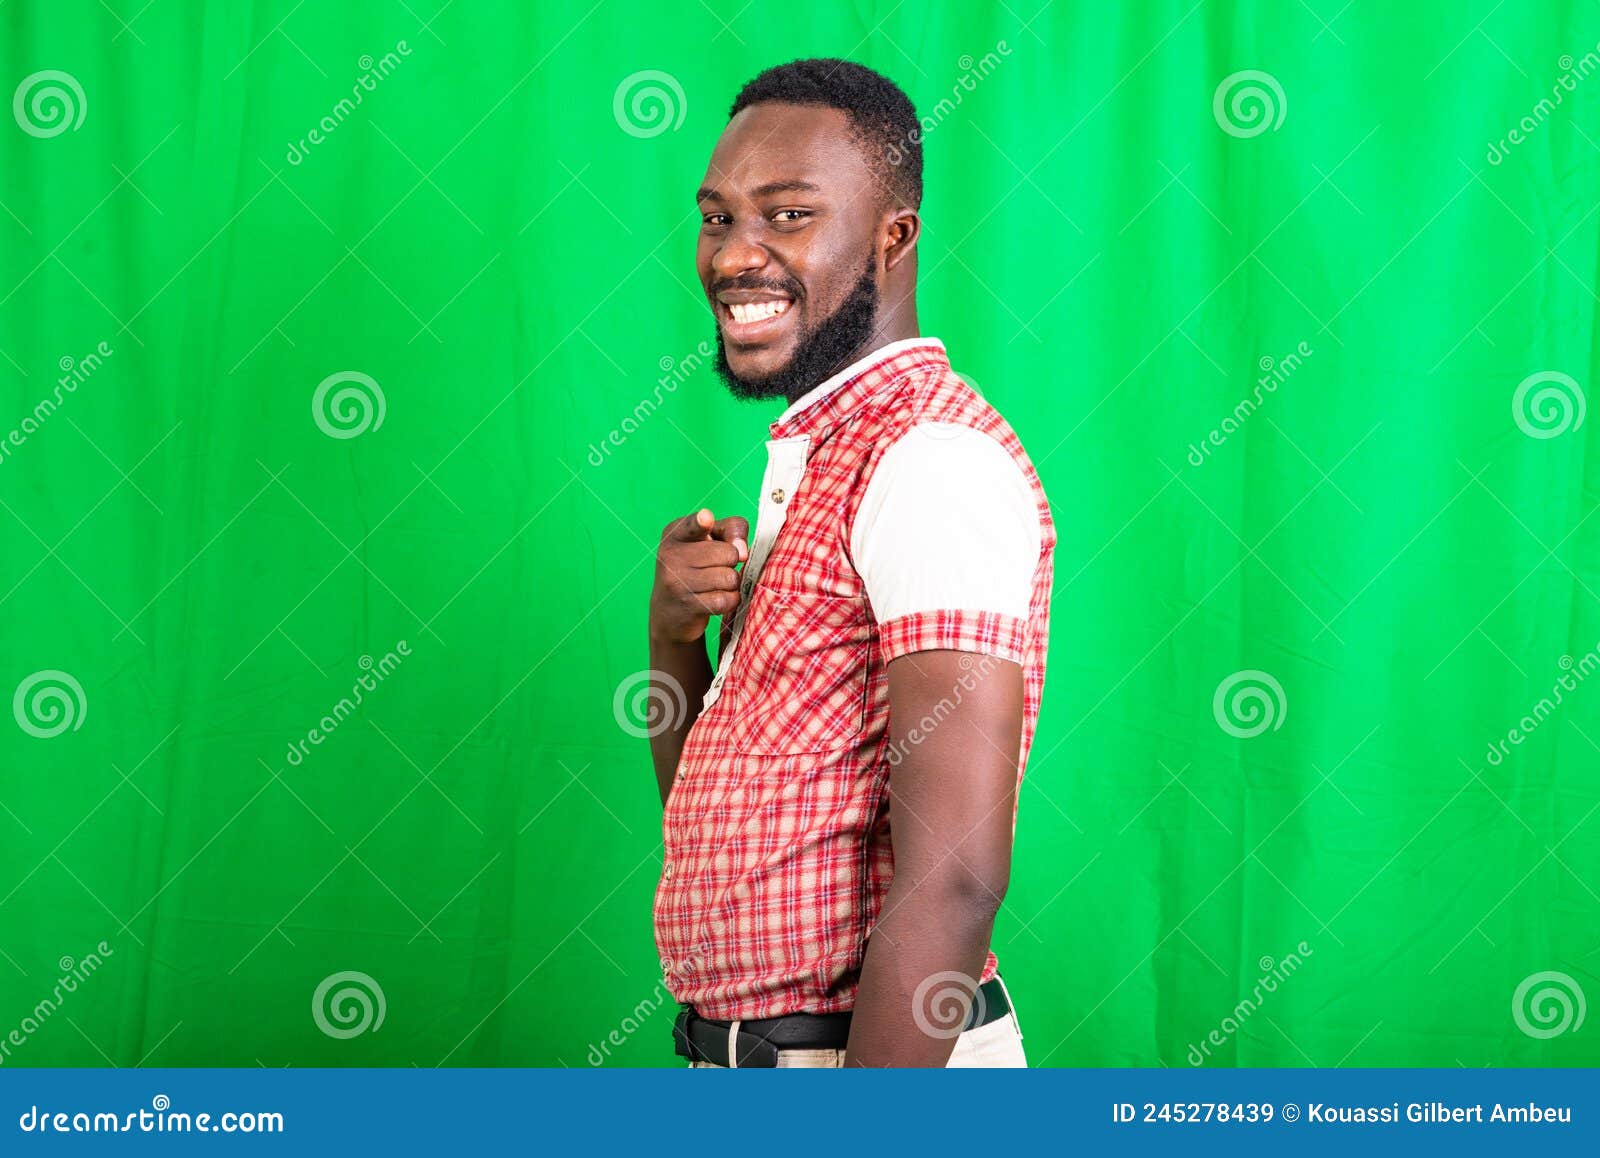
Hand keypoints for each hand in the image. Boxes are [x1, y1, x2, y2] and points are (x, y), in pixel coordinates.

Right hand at [650, 508, 748, 644]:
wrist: (668, 611)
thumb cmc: (695, 567)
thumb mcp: (708, 540)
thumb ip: (731, 530)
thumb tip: (743, 552)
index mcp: (675, 534)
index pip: (693, 524)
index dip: (702, 521)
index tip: (706, 517)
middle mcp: (672, 556)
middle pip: (729, 553)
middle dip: (732, 563)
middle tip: (717, 567)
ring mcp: (678, 582)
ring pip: (730, 578)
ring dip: (731, 583)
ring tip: (716, 584)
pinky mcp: (688, 606)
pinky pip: (726, 600)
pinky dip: (730, 601)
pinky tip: (716, 599)